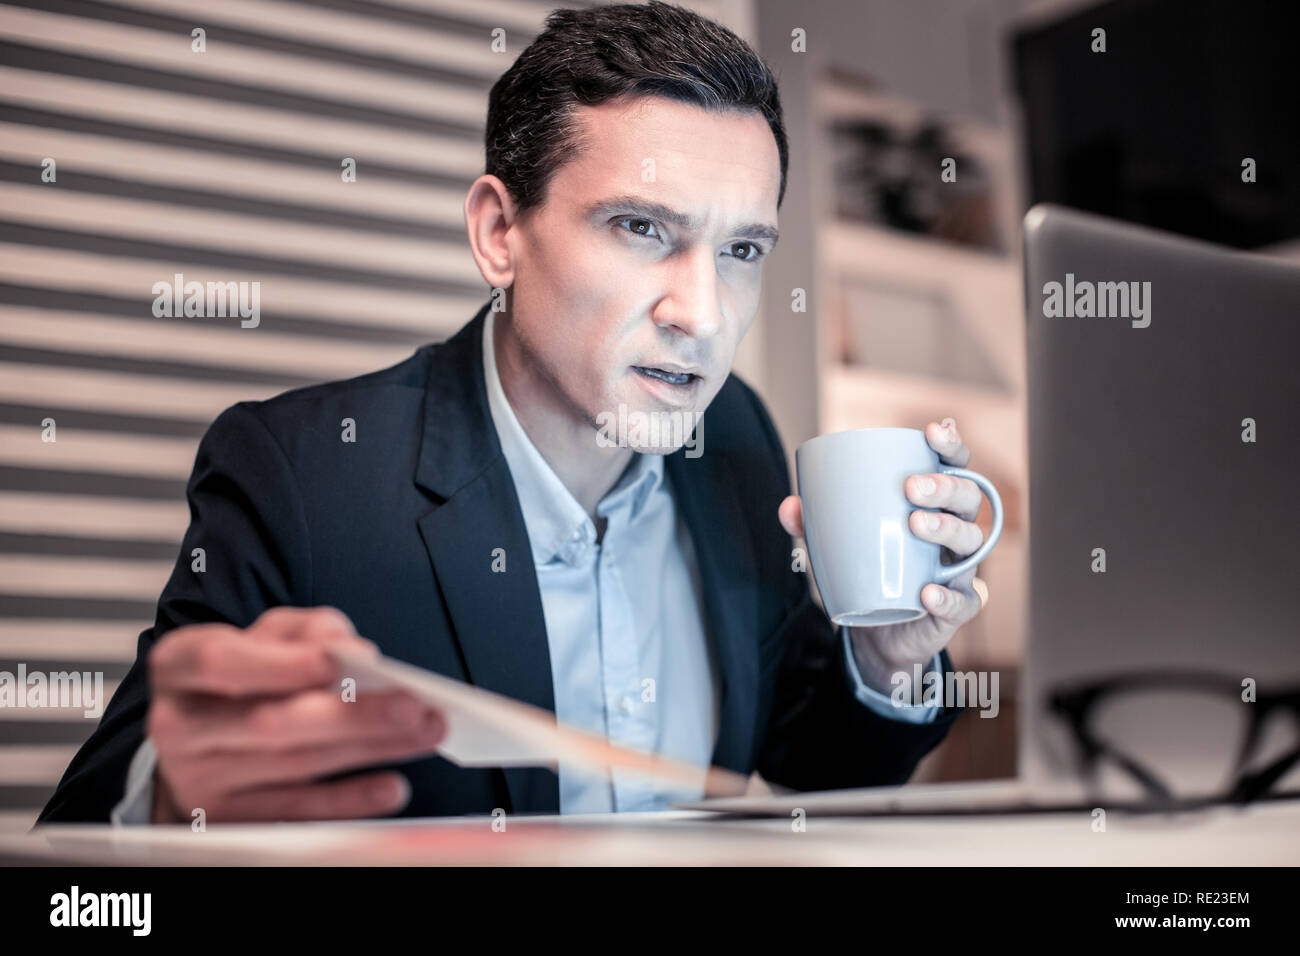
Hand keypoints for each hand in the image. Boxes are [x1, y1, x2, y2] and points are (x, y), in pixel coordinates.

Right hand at [146, 606, 445, 822]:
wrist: (193, 735)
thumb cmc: (237, 674)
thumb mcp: (261, 634)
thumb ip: (304, 630)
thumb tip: (343, 643)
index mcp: (181, 666)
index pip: (220, 662)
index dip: (279, 664)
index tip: (334, 660)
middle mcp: (181, 726)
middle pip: (270, 723)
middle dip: (350, 715)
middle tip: (411, 704)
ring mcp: (201, 778)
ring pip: (296, 765)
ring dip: (370, 749)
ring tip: (424, 731)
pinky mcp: (231, 817)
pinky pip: (298, 812)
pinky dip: (349, 800)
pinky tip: (391, 786)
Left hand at [778, 418, 988, 692]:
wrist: (878, 632)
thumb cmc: (867, 570)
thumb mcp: (837, 545)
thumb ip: (814, 525)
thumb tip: (789, 506)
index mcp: (933, 504)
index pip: (953, 467)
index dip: (950, 445)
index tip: (932, 431)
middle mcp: (954, 530)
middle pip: (967, 498)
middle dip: (944, 486)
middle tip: (911, 487)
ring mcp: (959, 569)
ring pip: (971, 541)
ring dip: (946, 528)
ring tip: (915, 523)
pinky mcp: (957, 608)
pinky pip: (964, 602)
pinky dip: (947, 598)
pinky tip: (927, 592)